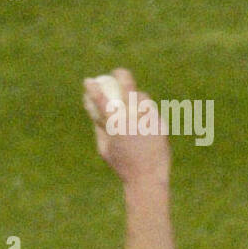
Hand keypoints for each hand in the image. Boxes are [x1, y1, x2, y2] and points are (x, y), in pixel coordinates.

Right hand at [84, 68, 170, 185]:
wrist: (147, 176)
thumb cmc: (122, 166)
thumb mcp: (105, 150)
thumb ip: (100, 130)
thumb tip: (96, 114)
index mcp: (116, 126)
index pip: (102, 101)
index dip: (93, 89)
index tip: (88, 81)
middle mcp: (133, 118)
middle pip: (128, 86)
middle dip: (121, 74)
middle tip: (117, 72)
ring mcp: (148, 118)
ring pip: (142, 96)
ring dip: (136, 96)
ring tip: (132, 105)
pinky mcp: (159, 122)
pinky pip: (151, 110)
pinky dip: (145, 112)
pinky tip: (143, 122)